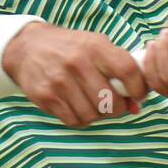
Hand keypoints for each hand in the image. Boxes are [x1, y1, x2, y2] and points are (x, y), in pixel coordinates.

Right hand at [2, 22, 147, 127]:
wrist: (29, 47)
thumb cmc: (71, 48)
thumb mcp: (96, 46)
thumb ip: (120, 70)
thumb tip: (136, 106)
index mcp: (95, 46)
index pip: (128, 70)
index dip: (139, 88)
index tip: (137, 95)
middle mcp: (78, 63)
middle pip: (111, 102)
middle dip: (118, 108)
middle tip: (114, 104)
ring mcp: (60, 81)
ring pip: (93, 115)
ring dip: (98, 115)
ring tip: (94, 104)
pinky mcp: (46, 96)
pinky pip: (74, 120)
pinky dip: (81, 119)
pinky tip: (78, 106)